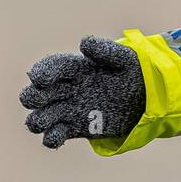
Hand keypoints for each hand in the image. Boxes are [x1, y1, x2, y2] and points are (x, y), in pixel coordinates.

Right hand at [20, 36, 146, 148]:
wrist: (147, 98)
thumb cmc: (134, 73)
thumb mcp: (124, 59)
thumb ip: (105, 50)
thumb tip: (83, 43)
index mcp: (75, 68)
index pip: (49, 67)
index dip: (41, 72)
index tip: (41, 80)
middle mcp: (66, 89)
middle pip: (35, 94)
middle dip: (33, 97)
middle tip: (43, 100)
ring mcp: (69, 110)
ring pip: (39, 117)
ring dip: (38, 120)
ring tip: (48, 121)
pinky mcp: (76, 128)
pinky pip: (53, 136)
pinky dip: (51, 138)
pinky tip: (58, 136)